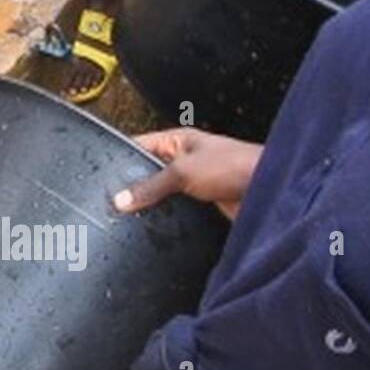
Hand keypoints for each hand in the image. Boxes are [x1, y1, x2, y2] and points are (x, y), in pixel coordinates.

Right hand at [113, 128, 262, 219]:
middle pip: (149, 173)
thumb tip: (120, 199)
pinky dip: (168, 219)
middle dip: (133, 186)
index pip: (139, 144)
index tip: (99, 173)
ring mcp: (195, 184)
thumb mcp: (183, 171)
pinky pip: (178, 211)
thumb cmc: (233, 166)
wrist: (270, 191)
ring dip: (152, 205)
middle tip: (109, 202)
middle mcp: (185, 161)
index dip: (120, 155)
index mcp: (178, 141)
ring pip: (164, 195)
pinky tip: (155, 228)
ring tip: (126, 218)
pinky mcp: (205, 205)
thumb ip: (150, 186)